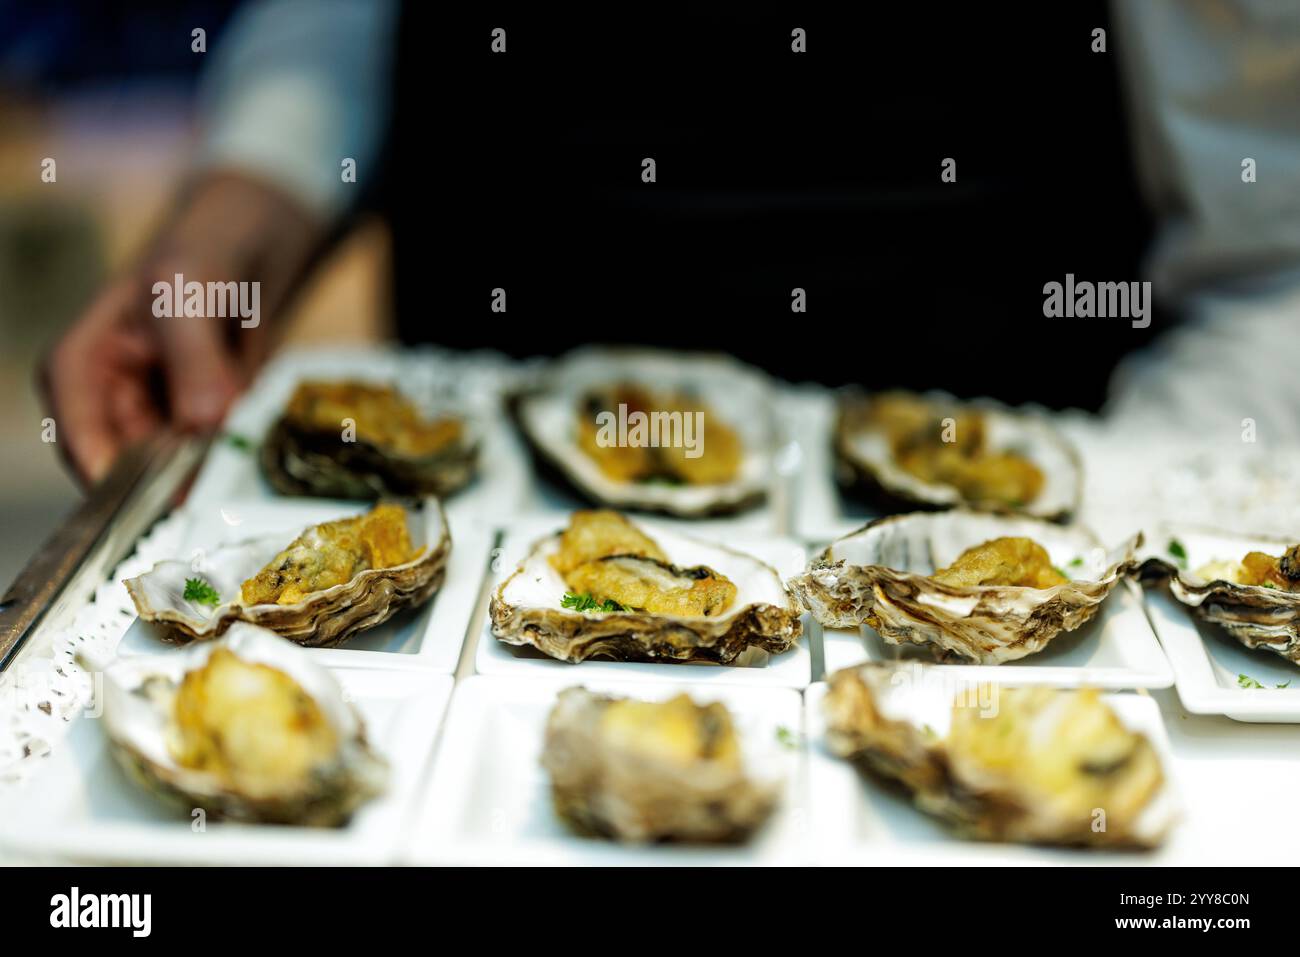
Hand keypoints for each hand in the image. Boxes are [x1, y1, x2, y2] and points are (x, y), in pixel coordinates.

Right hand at [40, 173, 321, 484]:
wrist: (261, 229)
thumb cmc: (204, 243)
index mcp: (79, 370)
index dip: (122, 485)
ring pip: (185, 468)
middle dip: (183, 480)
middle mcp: (113, 400)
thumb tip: (203, 426)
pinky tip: (263, 440)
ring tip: (248, 455)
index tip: (168, 507)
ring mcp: (163, 411)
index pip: (84, 448)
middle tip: (225, 492)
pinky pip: (223, 451)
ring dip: (219, 468)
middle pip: (138, 470)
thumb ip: (194, 359)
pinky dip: (243, 450)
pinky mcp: (209, 417)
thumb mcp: (190, 288)